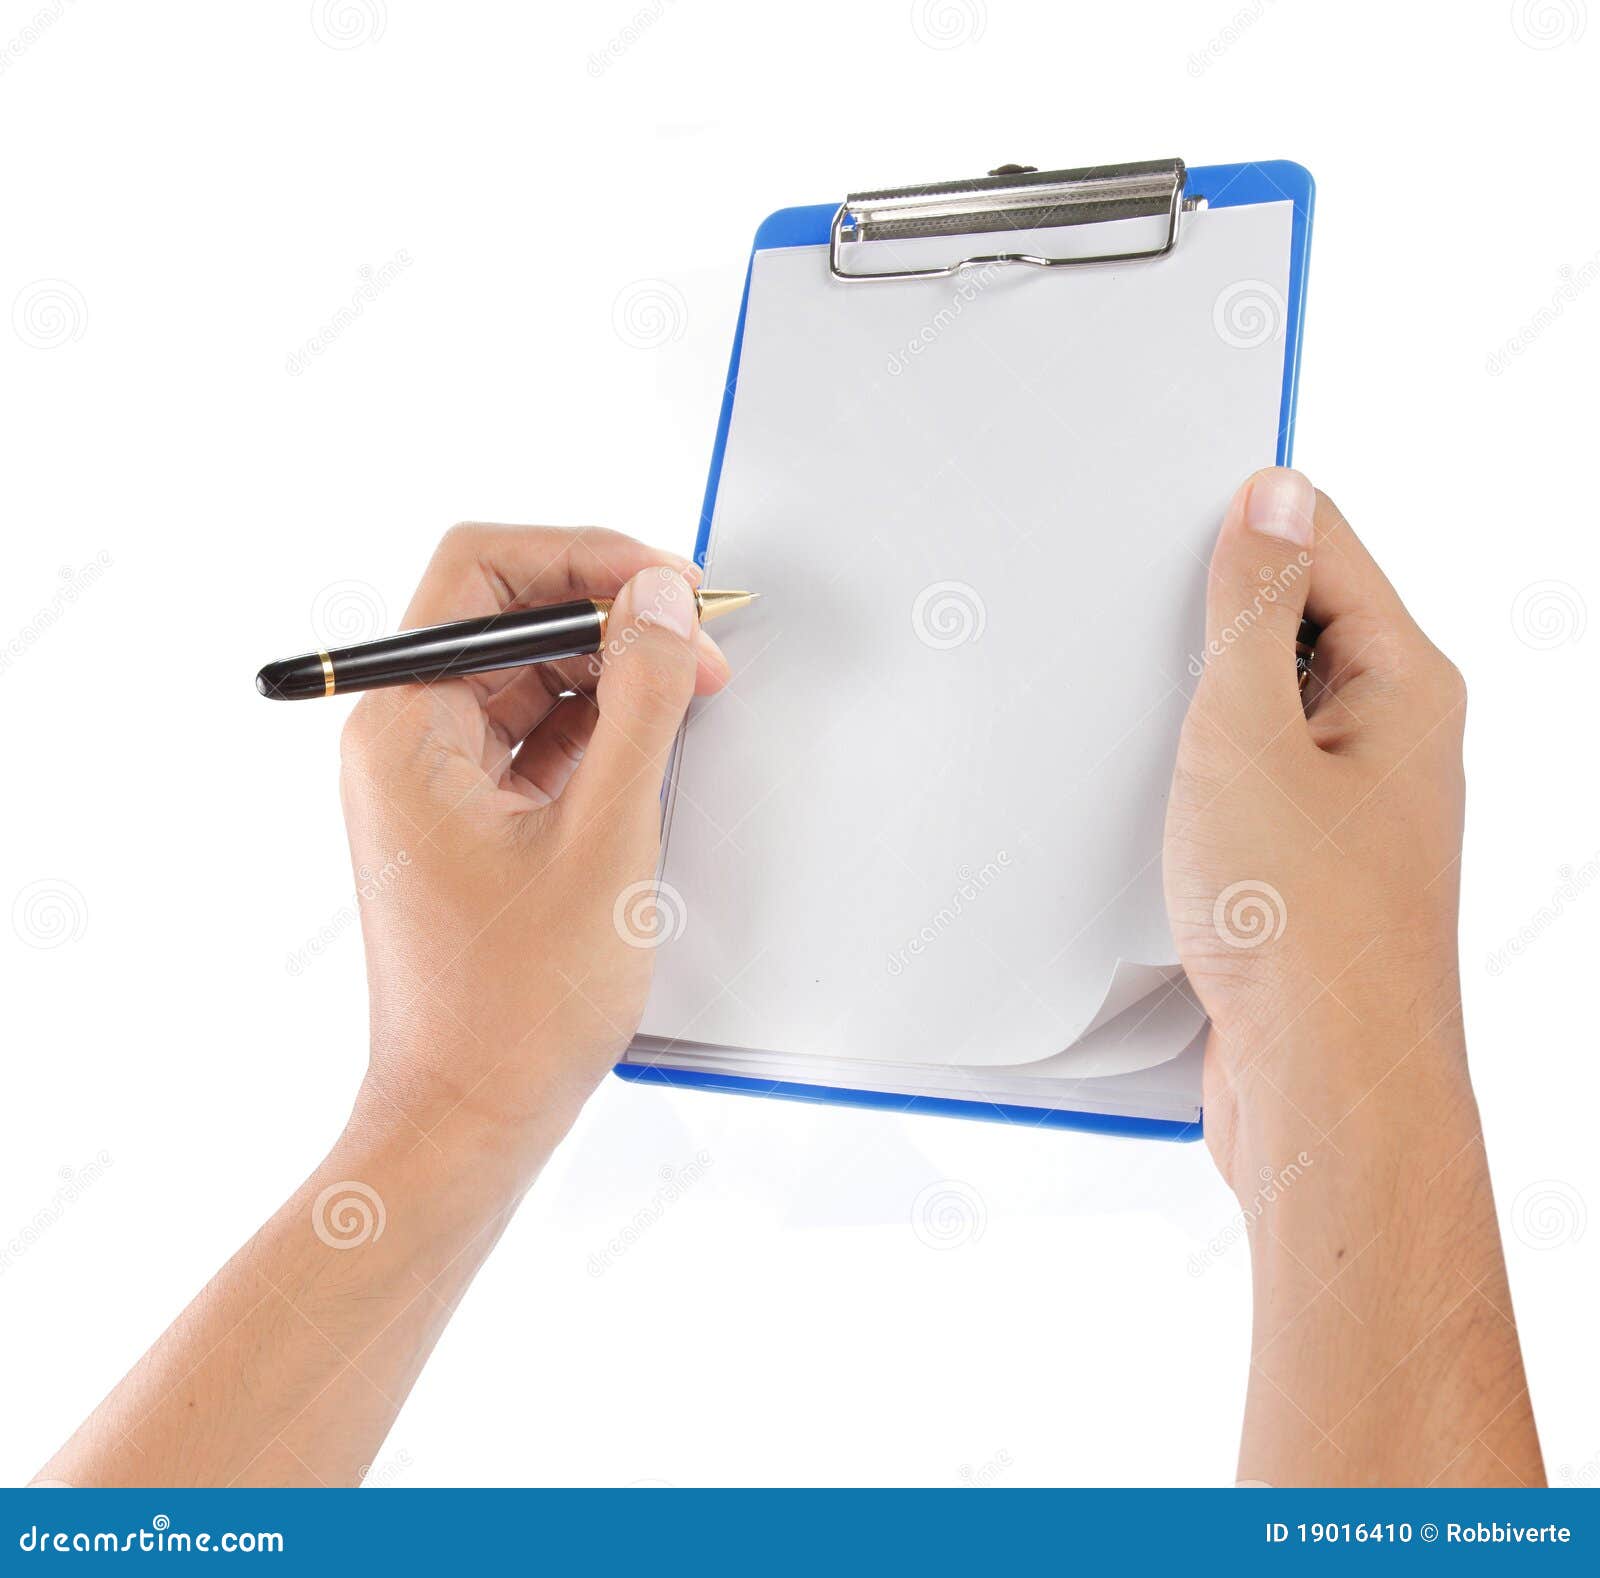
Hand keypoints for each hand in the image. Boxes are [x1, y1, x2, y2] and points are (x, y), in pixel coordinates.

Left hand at [338, 525, 729, 1187]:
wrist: (469, 1123)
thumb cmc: (515, 1008)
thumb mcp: (604, 836)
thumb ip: (640, 701)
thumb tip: (662, 599)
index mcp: (405, 728)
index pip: (482, 573)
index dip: (584, 557)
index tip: (671, 586)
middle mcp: (404, 742)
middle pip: (507, 620)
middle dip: (610, 615)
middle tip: (702, 642)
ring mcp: (434, 785)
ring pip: (528, 679)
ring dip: (612, 674)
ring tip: (694, 694)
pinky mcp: (468, 824)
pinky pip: (536, 740)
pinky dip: (599, 731)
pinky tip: (657, 745)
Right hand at [1163, 469, 1469, 1187]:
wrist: (1322, 1086)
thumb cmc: (1305, 929)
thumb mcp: (1250, 735)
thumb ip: (1253, 610)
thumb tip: (1272, 500)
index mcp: (1404, 687)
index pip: (1326, 549)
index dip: (1246, 523)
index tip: (1170, 515)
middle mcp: (1394, 740)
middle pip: (1298, 626)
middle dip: (1216, 622)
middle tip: (1148, 633)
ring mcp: (1353, 806)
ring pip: (1269, 710)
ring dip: (1205, 707)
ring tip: (1160, 728)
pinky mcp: (1308, 864)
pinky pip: (1252, 781)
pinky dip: (1203, 773)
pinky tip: (1166, 800)